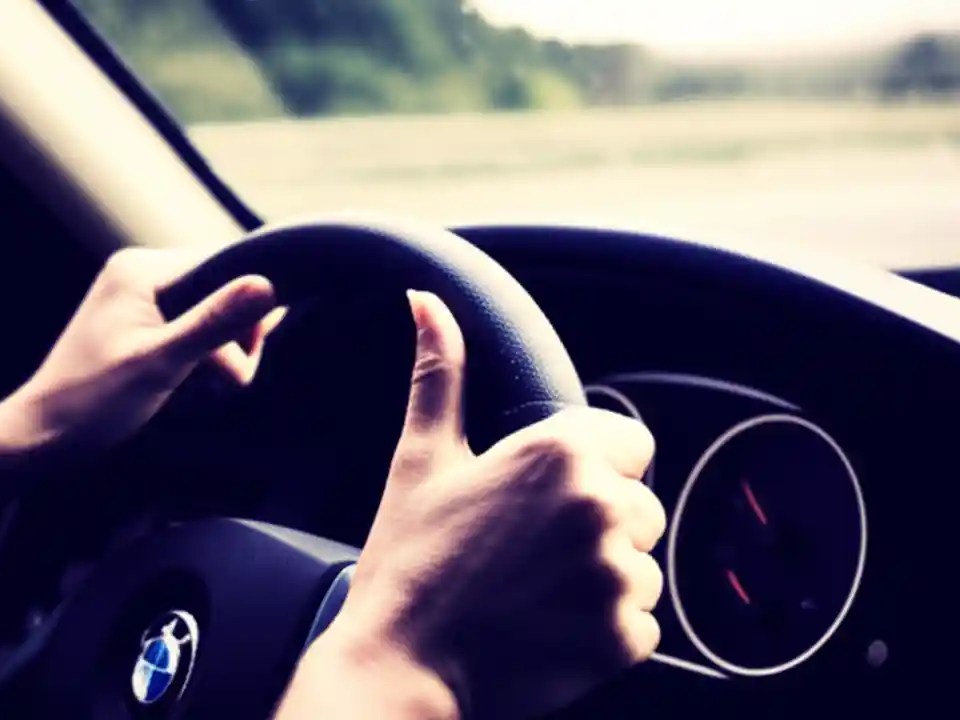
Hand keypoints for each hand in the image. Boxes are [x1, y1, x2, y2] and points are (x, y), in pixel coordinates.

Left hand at [0, 248, 279, 454]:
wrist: (40, 439)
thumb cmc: (90, 403)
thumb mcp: (160, 364)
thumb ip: (213, 322)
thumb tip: (269, 284)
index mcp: (141, 269)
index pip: (227, 267)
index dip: (245, 316)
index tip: (236, 365)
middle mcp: (142, 275)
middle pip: (225, 296)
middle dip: (229, 348)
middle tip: (210, 387)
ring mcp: (142, 303)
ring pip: (215, 323)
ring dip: (215, 365)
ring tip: (189, 394)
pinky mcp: (144, 330)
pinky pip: (196, 340)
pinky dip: (199, 370)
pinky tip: (184, 393)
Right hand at [321, 291, 664, 718]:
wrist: (402, 665)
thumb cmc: (409, 561)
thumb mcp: (421, 459)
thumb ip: (440, 376)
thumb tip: (426, 302)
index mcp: (559, 453)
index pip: (631, 442)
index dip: (593, 466)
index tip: (547, 495)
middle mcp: (600, 507)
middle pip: (638, 504)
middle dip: (597, 523)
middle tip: (530, 549)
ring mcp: (616, 575)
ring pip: (640, 563)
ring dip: (601, 576)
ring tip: (535, 590)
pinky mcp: (625, 637)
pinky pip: (641, 621)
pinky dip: (605, 628)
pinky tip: (549, 625)